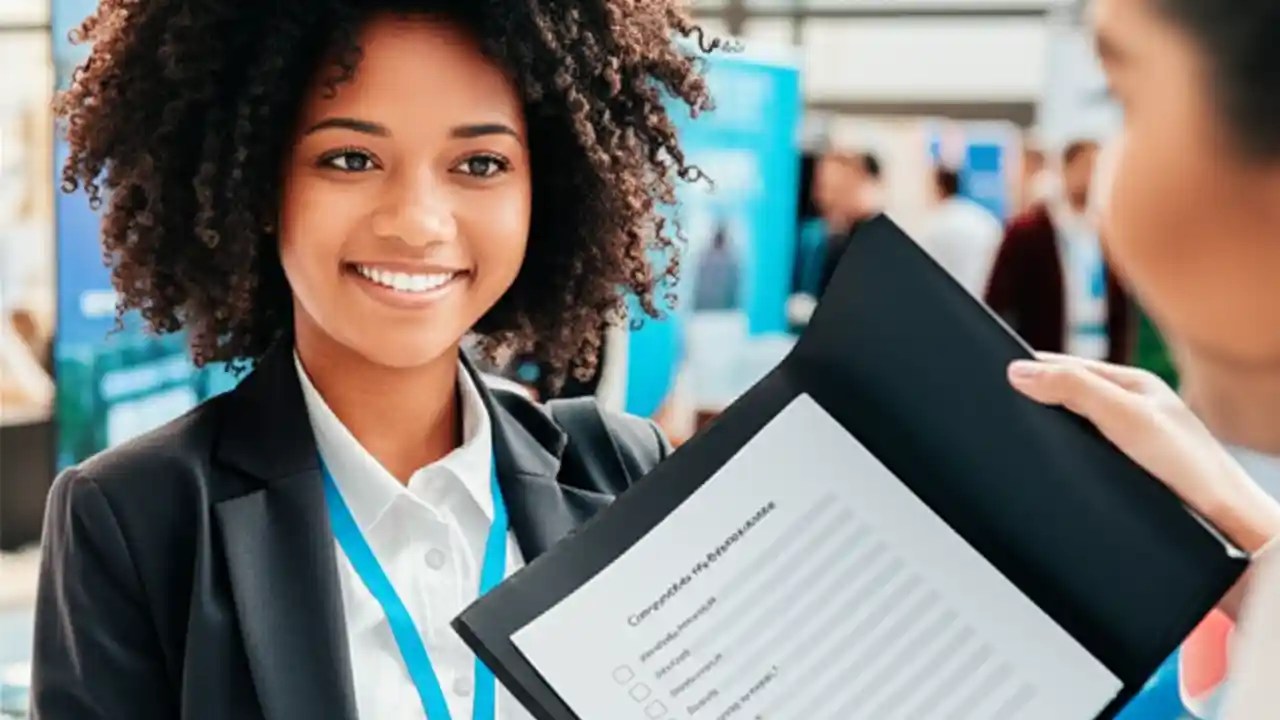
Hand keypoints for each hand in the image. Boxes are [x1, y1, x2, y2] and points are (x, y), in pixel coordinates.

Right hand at [1007, 353, 1279, 553]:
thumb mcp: (1127, 418)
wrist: (1229, 531)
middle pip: (1065, 396)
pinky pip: (1079, 459)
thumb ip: (1075, 389)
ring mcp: (1129, 444)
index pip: (1066, 365)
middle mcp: (1132, 411)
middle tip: (995, 410)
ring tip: (1014, 438)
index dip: (1029, 369)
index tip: (992, 377)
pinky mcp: (1126, 476)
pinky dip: (1059, 460)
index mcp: (1134, 385)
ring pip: (1071, 430)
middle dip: (1031, 401)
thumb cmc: (1194, 472)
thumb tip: (1018, 372)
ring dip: (1046, 435)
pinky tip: (1046, 470)